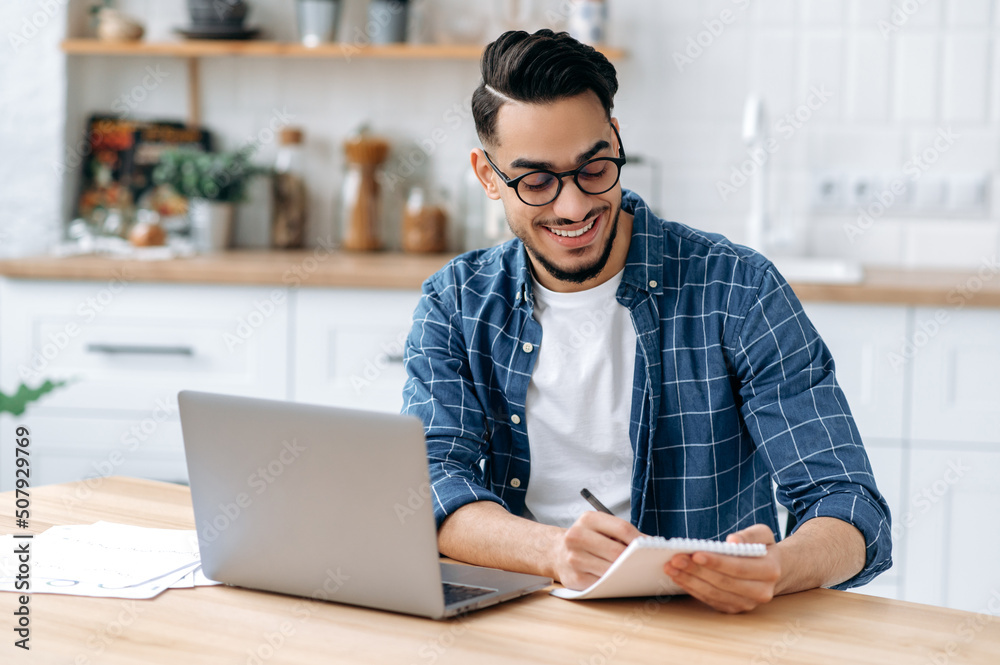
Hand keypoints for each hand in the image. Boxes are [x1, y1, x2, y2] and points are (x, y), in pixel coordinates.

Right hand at [551, 511, 641, 590]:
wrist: (556, 552)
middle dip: (635, 559)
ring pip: (610, 569)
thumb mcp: (599, 527)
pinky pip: (601, 583)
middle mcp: (577, 536)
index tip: (652, 547)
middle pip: (616, 551)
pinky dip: (613, 583)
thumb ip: (621, 532)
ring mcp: (573, 558)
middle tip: (648, 563)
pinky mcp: (574, 578)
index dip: (640, 540)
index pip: (622, 528)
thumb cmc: (586, 539)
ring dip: (626, 573)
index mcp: (588, 519)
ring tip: (636, 572)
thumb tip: (650, 543)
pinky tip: (620, 580)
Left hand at [663, 524, 780, 613]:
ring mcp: (747, 603)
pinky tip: (678, 576)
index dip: (716, 562)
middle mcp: (761, 592)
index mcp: (770, 571)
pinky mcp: (733, 608)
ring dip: (690, 580)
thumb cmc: (762, 548)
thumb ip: (749, 535)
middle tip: (676, 558)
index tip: (696, 554)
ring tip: (671, 566)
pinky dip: (692, 588)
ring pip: (714, 593)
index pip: (739, 567)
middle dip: (697, 570)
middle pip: (723, 582)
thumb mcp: (762, 534)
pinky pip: (710, 600)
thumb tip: (732, 541)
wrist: (771, 569)